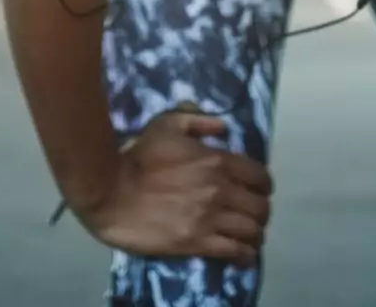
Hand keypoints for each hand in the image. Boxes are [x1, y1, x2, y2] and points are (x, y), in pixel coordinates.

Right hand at [78, 105, 273, 265]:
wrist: (112, 193)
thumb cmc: (138, 158)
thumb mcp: (166, 126)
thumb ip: (198, 121)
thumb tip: (223, 128)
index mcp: (217, 161)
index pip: (260, 176)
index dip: (263, 185)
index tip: (258, 189)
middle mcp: (221, 190)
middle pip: (261, 207)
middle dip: (261, 210)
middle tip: (253, 214)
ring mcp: (210, 219)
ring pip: (252, 231)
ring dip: (255, 234)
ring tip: (251, 236)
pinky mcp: (197, 242)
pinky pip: (234, 251)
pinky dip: (244, 254)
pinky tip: (243, 254)